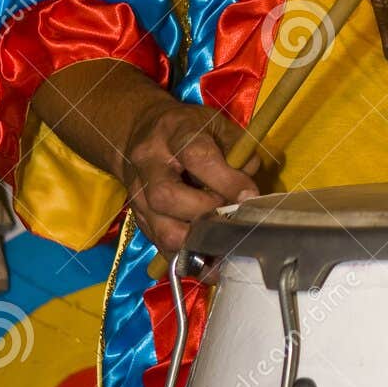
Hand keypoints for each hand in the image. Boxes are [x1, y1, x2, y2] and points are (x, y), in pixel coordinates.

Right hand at [121, 94, 259, 254]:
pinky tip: (210, 261)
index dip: (226, 180)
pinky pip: (162, 246)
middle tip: (229, 215)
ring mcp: (138, 194)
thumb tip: (249, 191)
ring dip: (198, 242)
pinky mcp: (139, 218)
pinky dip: (189, 257)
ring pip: (162, 229)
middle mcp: (149, 163)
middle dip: (206, 213)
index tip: (249, 195)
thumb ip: (238, 151)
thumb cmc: (188, 128)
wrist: (141, 132)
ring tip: (223, 243)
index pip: (196, 157)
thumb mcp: (216, 125)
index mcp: (173, 132)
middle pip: (167, 196)